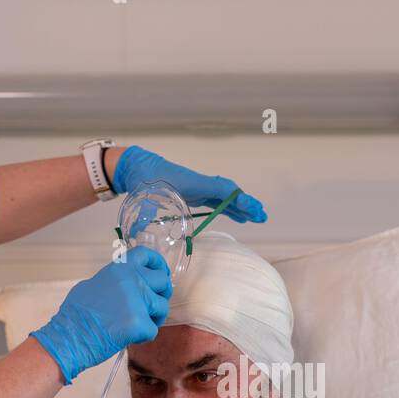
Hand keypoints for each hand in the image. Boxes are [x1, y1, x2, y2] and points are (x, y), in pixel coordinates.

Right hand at [30, 246, 170, 382]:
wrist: (68, 337)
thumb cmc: (76, 315)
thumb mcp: (92, 285)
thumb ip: (114, 281)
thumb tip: (126, 283)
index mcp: (119, 269)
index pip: (146, 255)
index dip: (158, 264)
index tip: (160, 273)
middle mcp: (131, 280)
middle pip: (162, 281)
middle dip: (161, 294)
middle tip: (152, 307)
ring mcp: (137, 301)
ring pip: (162, 307)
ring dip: (153, 318)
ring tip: (136, 325)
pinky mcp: (139, 323)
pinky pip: (153, 330)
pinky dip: (143, 337)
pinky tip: (127, 337)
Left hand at [109, 145, 267, 223]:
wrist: (139, 166)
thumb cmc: (142, 179)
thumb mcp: (142, 195)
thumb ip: (142, 213)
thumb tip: (137, 231)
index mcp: (191, 182)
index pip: (219, 189)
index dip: (234, 198)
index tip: (248, 206)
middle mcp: (200, 184)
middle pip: (229, 193)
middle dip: (246, 204)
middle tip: (261, 215)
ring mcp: (200, 188)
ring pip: (227, 197)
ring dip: (243, 208)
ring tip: (259, 218)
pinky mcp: (198, 193)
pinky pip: (219, 201)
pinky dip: (232, 209)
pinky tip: (241, 218)